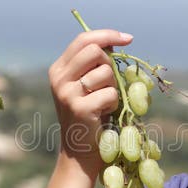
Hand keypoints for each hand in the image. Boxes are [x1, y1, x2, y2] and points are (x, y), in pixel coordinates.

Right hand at [48, 29, 132, 167]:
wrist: (80, 152)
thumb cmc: (90, 116)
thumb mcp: (87, 86)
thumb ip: (94, 65)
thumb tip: (114, 43)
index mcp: (59, 69)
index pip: (83, 39)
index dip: (108, 35)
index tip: (128, 38)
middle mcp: (59, 79)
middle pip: (94, 51)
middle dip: (110, 63)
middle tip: (111, 81)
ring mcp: (67, 93)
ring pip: (105, 72)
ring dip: (114, 86)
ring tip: (105, 102)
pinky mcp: (80, 108)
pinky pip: (110, 93)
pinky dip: (114, 103)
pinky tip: (104, 113)